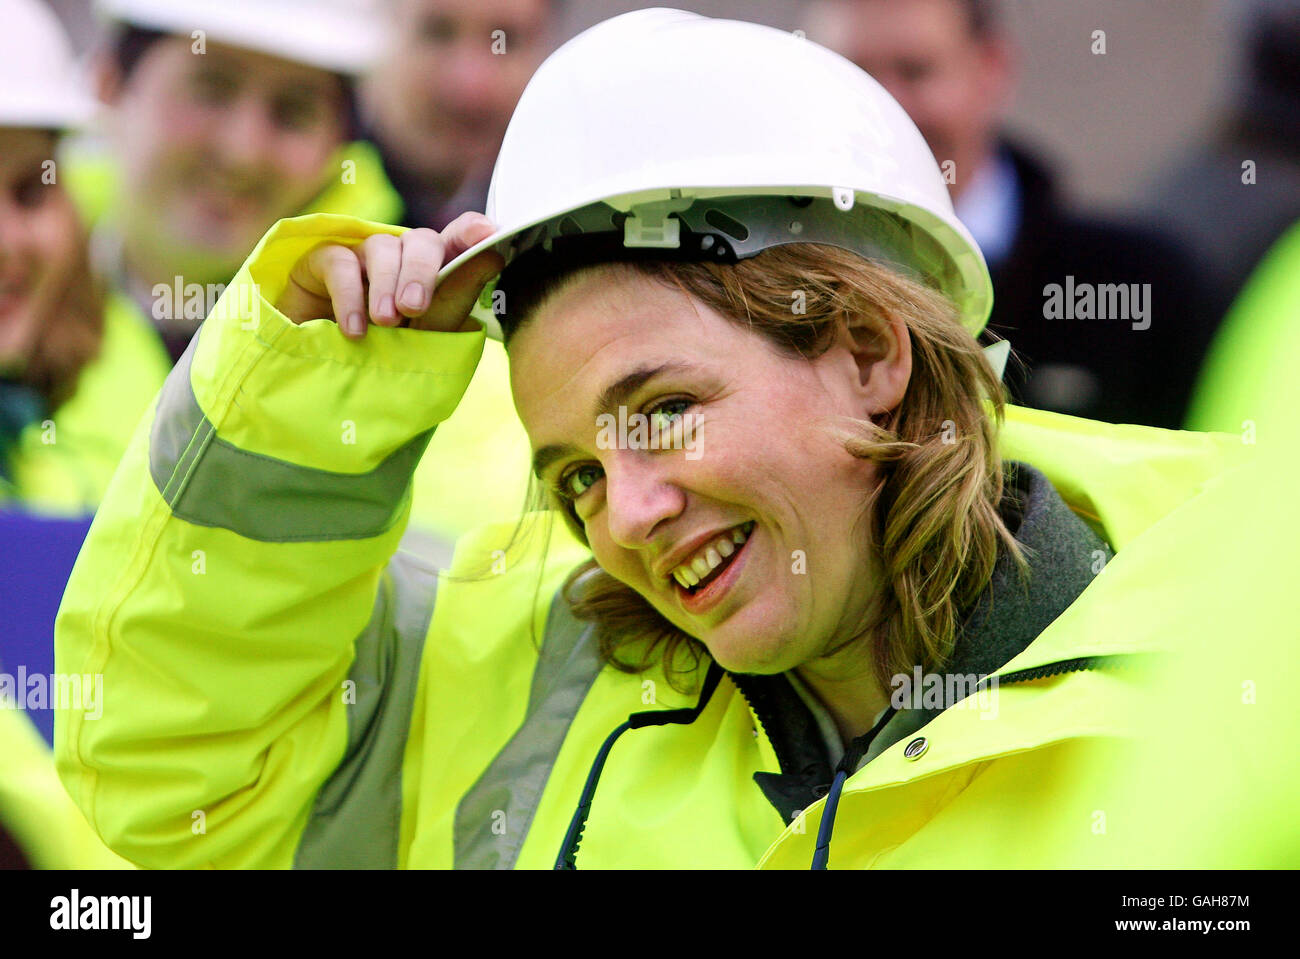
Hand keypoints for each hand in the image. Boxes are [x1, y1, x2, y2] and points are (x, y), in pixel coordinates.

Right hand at [275, 213, 504, 337]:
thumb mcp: (425, 334)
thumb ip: (454, 299)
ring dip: (386, 285)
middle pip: (421, 240)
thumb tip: (493, 258)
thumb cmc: (384, 354)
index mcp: (435, 271)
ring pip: (382, 246)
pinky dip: (350, 295)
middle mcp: (402, 256)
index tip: (487, 234)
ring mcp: (364, 255)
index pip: (457, 238)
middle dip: (421, 272)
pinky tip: (354, 329)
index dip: (471, 231)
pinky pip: (341, 262)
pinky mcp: (324, 260)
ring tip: (384, 322)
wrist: (326, 375)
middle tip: (414, 307)